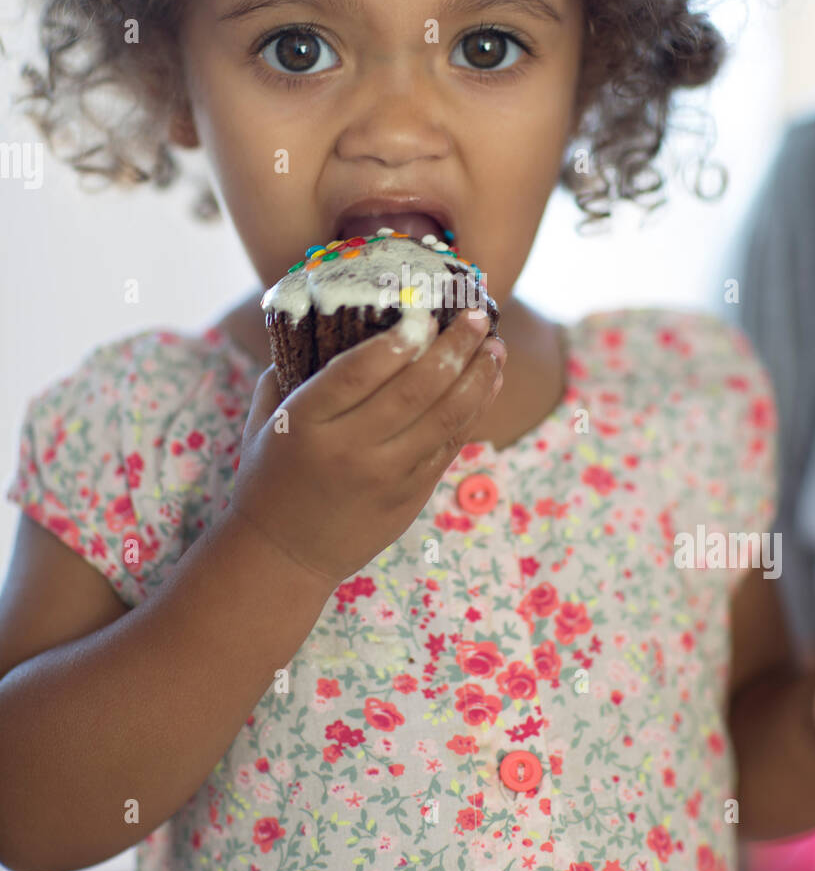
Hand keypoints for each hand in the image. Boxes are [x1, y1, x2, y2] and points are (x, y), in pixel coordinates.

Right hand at [229, 309, 505, 587]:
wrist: (282, 557)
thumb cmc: (269, 479)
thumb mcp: (263, 422)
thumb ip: (287, 372)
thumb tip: (318, 321)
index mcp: (305, 422)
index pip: (358, 371)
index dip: (397, 340)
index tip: (425, 313)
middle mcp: (348, 449)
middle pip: (414, 389)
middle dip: (454, 346)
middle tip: (478, 316)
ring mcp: (384, 476)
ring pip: (444, 416)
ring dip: (477, 376)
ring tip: (495, 345)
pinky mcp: (410, 497)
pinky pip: (450, 445)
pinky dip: (475, 409)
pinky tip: (489, 382)